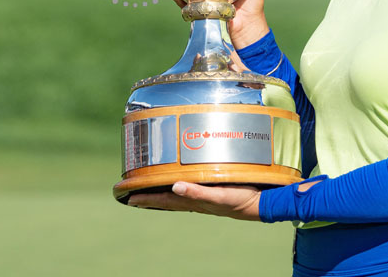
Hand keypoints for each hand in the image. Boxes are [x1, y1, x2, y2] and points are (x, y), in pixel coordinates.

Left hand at [128, 182, 260, 220]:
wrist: (259, 203)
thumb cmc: (238, 200)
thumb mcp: (217, 196)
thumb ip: (197, 192)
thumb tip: (175, 187)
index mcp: (193, 200)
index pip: (163, 199)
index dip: (146, 198)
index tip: (128, 197)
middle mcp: (195, 199)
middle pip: (166, 198)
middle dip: (150, 196)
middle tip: (132, 195)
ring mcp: (203, 196)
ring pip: (177, 195)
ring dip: (163, 193)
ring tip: (151, 191)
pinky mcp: (213, 190)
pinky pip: (190, 188)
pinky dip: (181, 187)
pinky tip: (182, 184)